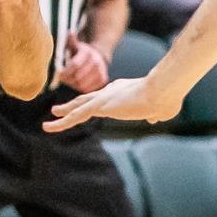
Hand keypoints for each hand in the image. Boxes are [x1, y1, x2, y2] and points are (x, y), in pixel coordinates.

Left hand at [43, 76, 180, 131]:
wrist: (162, 91)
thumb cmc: (166, 98)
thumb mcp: (162, 109)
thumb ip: (155, 113)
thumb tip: (156, 118)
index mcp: (124, 90)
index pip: (106, 97)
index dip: (98, 103)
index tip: (91, 107)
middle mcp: (111, 91)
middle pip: (87, 99)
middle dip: (74, 104)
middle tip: (60, 108)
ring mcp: (104, 97)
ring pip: (78, 106)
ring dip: (64, 112)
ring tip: (51, 117)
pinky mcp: (99, 105)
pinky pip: (74, 115)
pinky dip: (61, 122)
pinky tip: (50, 126)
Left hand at [56, 34, 109, 92]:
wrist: (99, 57)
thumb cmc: (82, 52)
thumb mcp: (76, 45)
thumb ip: (72, 41)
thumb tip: (70, 32)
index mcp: (87, 53)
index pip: (75, 65)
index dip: (65, 71)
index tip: (59, 74)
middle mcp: (96, 62)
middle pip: (78, 77)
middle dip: (68, 79)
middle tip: (63, 78)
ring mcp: (100, 72)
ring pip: (82, 85)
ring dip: (74, 84)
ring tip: (71, 80)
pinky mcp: (103, 80)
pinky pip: (88, 89)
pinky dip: (81, 88)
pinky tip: (78, 83)